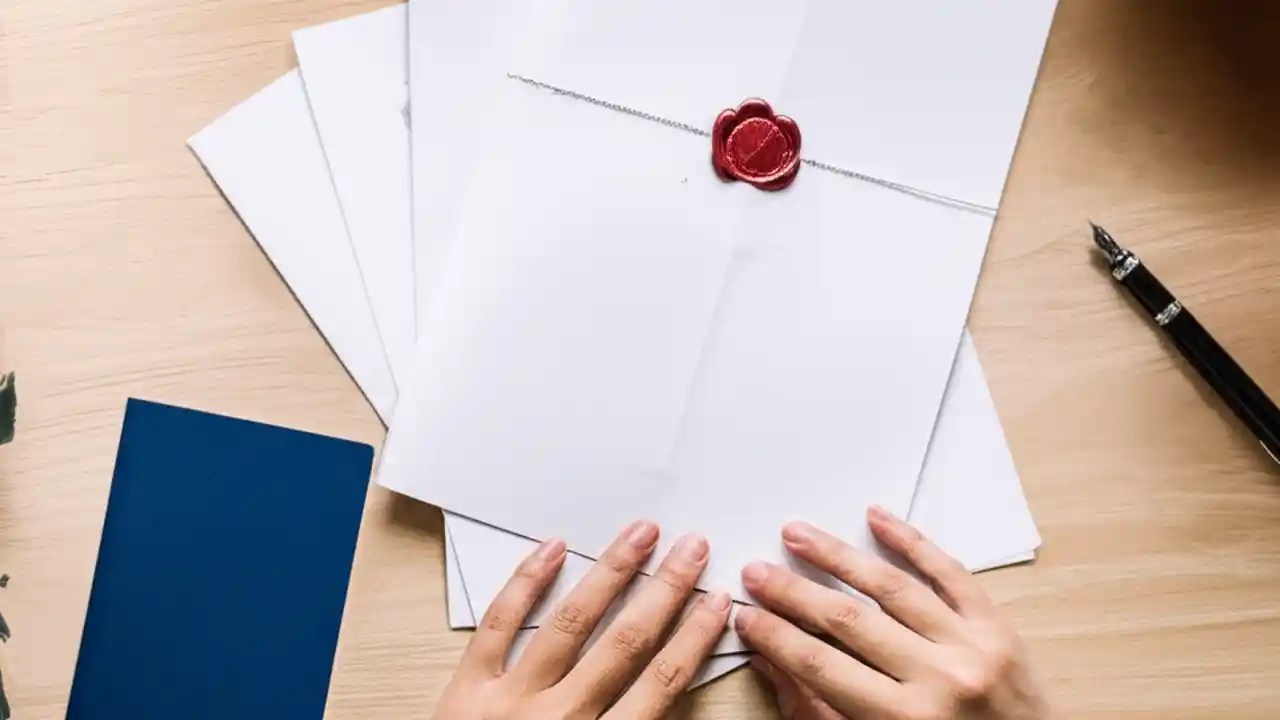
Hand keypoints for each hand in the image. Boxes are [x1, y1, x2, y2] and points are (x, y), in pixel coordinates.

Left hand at [432, 521, 729, 719]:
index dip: (694, 638)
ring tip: (640, 534)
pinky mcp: (465, 689)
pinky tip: (554, 548)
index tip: (717, 602)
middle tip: (692, 550)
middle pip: (626, 644)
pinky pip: (500, 623)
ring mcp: (510, 700)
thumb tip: (665, 696)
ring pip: (570, 623)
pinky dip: (527, 582)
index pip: (660, 685)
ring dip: (611, 573)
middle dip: (665, 591)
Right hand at [737, 507, 1052, 719]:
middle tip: (756, 570)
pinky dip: (912, 542)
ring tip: (798, 533)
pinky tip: (876, 518)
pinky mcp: (999, 627)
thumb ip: (821, 713)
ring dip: (838, 556)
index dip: (777, 637)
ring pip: (893, 586)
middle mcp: (940, 679)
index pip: (821, 665)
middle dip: (794, 592)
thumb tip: (772, 662)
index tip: (746, 614)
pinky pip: (950, 573)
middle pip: (849, 620)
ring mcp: (972, 646)